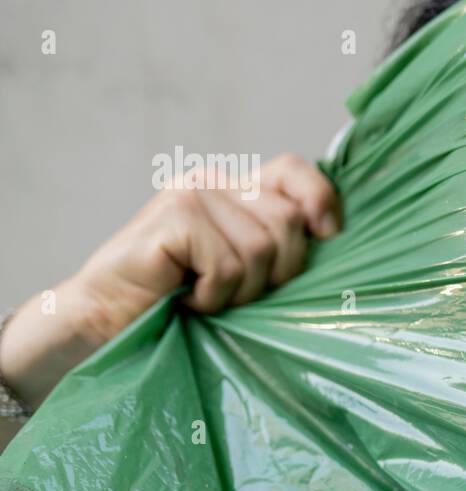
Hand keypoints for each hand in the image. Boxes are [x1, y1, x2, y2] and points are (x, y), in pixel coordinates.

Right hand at [1, 154, 339, 408]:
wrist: (106, 320)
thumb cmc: (179, 302)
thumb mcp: (242, 270)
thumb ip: (277, 244)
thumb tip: (335, 237)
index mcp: (234, 188)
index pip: (295, 170)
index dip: (320, 200)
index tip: (326, 236)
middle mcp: (213, 181)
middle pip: (288, 219)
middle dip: (277, 271)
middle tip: (237, 292)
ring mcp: (191, 194)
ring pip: (261, 247)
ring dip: (241, 289)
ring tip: (207, 296)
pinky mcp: (175, 216)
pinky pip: (228, 264)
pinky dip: (214, 295)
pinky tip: (187, 298)